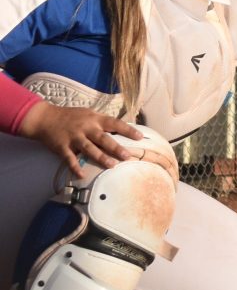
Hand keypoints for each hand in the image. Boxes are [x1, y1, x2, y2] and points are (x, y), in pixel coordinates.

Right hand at [17, 103, 147, 182]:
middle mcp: (86, 128)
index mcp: (94, 119)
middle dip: (116, 148)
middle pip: (103, 139)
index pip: (115, 123)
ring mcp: (74, 138)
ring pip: (89, 149)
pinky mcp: (62, 147)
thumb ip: (103, 121)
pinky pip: (70, 159)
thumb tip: (122, 128)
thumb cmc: (71, 116)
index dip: (128, 130)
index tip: (140, 137)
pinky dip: (75, 167)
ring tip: (112, 165)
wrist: (45, 118)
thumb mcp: (89, 114)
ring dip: (101, 158)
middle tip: (127, 156)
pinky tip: (82, 175)